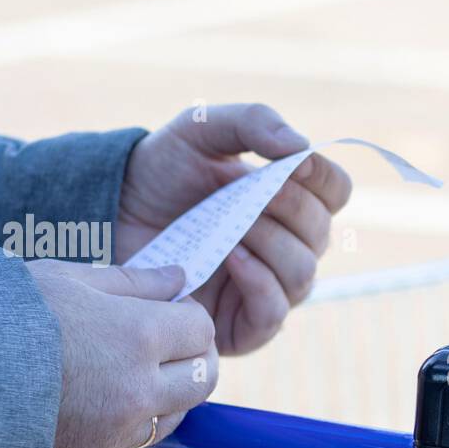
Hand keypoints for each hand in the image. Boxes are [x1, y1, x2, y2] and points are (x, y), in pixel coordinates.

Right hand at [29, 261, 218, 447]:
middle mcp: (139, 388)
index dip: (189, 317)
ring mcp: (119, 430)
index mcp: (136, 335)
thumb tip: (178, 277)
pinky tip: (99, 399)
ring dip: (168, 393)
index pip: (200, 328)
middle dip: (195, 358)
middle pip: (203, 378)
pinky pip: (136, 439)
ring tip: (128, 371)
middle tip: (167, 344)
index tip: (169, 311)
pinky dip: (132, 420)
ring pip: (176, 414)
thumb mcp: (63, 281)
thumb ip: (130, 282)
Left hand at [116, 103, 352, 355]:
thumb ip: (251, 122)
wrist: (111, 214)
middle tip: (247, 194)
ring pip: (302, 274)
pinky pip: (274, 314)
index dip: (323, 176)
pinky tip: (232, 258)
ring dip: (271, 244)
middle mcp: (289, 246)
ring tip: (231, 228)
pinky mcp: (243, 325)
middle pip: (321, 234)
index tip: (291, 162)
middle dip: (288, 209)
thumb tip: (301, 146)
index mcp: (291, 200)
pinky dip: (260, 284)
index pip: (337, 190)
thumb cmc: (161, 172)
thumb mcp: (200, 130)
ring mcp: (269, 287)